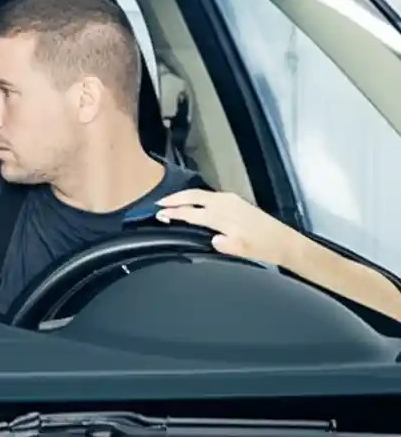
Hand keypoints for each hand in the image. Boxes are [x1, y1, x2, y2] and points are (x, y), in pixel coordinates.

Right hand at [155, 189, 301, 266]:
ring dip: (184, 196)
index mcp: (223, 216)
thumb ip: (226, 245)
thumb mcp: (244, 250)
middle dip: (174, 198)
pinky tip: (194, 202)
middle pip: (193, 196)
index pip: (191, 212)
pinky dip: (196, 197)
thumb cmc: (263, 248)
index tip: (158, 213)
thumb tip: (214, 239)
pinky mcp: (236, 201)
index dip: (174, 212)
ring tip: (172, 202)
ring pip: (201, 194)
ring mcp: (231, 200)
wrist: (285, 242)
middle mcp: (225, 204)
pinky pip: (209, 195)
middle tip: (159, 203)